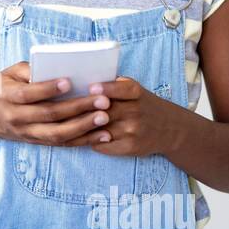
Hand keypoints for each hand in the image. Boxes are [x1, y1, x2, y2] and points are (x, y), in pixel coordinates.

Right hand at [0, 61, 114, 145]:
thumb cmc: (0, 89)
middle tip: (102, 100)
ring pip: (58, 134)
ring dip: (84, 127)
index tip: (69, 81)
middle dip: (77, 107)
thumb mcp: (7, 73)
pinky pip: (62, 144)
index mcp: (7, 96)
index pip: (28, 94)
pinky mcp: (37, 141)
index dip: (48, 89)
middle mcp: (17, 117)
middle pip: (49, 115)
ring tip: (105, 117)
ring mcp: (27, 132)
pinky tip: (102, 135)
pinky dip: (83, 140)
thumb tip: (54, 65)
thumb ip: (28, 69)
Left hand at [61, 76, 186, 155]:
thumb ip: (113, 86)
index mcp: (136, 93)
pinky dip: (86, 141)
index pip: (123, 89)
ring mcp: (133, 131)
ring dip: (78, 127)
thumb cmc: (142, 104)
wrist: (170, 129)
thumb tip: (80, 81)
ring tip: (58, 124)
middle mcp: (136, 112)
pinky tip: (72, 137)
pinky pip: (102, 145)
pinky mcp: (130, 147)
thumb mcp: (134, 91)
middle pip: (106, 111)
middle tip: (59, 107)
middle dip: (83, 110)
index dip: (107, 88)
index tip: (92, 87)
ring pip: (100, 129)